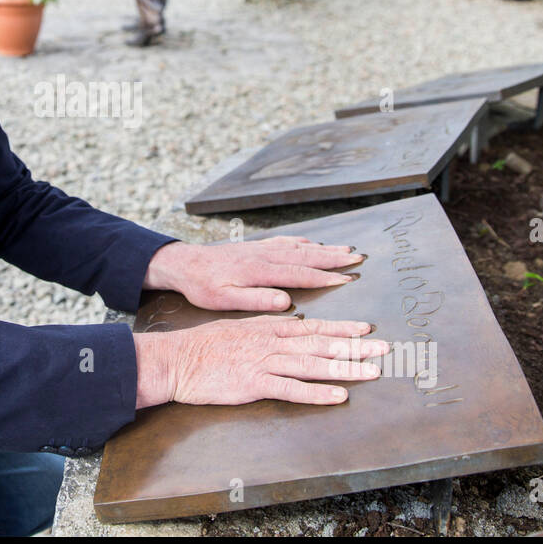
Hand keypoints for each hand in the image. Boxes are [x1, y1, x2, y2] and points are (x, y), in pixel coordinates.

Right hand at [134, 314, 388, 407]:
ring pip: (311, 365)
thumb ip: (267, 326)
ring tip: (371, 372)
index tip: (366, 330)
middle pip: (320, 344)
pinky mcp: (253, 384)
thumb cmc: (205, 345)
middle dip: (354, 347)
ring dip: (344, 368)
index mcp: (268, 328)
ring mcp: (263, 363)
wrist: (177, 360)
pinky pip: (291, 389)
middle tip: (384, 349)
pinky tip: (337, 396)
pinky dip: (316, 393)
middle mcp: (271, 342)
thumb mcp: (239, 326)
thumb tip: (292, 322)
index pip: (312, 327)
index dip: (341, 329)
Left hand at [143, 236, 362, 312]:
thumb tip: (285, 302)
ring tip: (345, 250)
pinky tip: (312, 243)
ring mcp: (261, 249)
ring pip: (299, 247)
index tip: (347, 279)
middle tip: (358, 259)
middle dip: (334, 258)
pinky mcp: (255, 247)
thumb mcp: (225, 299)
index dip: (325, 278)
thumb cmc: (203, 286)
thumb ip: (256, 300)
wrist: (184, 264)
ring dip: (324, 249)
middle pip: (306, 256)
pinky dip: (303, 242)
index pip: (300, 274)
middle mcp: (264, 256)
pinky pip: (285, 242)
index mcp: (260, 271)